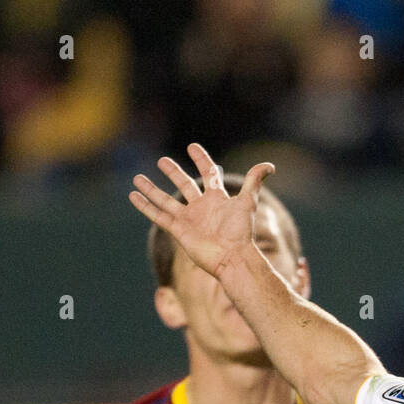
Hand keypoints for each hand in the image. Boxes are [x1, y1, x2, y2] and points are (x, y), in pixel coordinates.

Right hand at [129, 143, 275, 278]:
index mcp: (217, 199)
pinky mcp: (179, 230)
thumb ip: (255, 181)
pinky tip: (133, 196)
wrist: (232, 257)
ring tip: (137, 178)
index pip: (208, 173)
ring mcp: (189, 219)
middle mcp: (201, 207)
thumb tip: (269, 165)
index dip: (201, 159)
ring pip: (165, 200)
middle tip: (162, 161)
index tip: (192, 146)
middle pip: (184, 185)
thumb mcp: (249, 202)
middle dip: (174, 172)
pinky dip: (145, 206)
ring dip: (152, 189)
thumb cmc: (242, 232)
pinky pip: (158, 216)